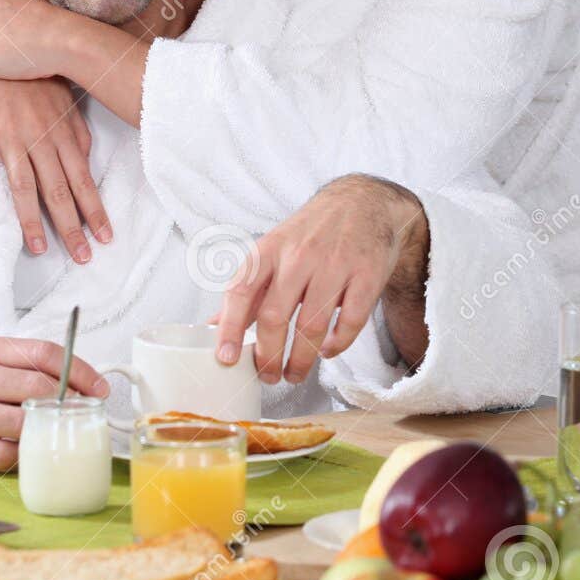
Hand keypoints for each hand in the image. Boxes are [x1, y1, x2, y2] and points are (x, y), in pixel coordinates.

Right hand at [0, 75, 109, 257]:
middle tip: (82, 258)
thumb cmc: (32, 77)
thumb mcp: (64, 101)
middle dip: (72, 226)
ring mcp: (9, 138)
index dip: (94, 210)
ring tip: (40, 249)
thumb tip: (88, 160)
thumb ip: (77, 132)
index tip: (105, 238)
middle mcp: (40, 140)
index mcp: (62, 134)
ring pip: (23, 187)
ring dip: (31, 222)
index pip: (83, 181)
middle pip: (58, 191)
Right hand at [0, 337, 110, 470]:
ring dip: (50, 430)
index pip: (44, 354)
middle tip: (84, 413)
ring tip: (59, 431)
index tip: (100, 388)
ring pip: (26, 423)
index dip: (80, 371)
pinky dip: (26, 453)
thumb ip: (30, 367)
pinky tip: (30, 448)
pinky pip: (9, 455)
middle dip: (70, 403)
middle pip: (38, 388)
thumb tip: (87, 383)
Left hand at [212, 175, 430, 385]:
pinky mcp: (367, 275)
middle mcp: (299, 256)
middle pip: (274, 316)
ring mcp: (335, 265)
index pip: (241, 291)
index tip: (226, 358)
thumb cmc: (312, 234)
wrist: (363, 203)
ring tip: (295, 374)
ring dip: (301, 360)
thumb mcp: (273, 251)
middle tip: (268, 377)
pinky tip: (328, 351)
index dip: (229, 328)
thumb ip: (247, 291)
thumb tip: (212, 326)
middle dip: (268, 356)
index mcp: (269, 250)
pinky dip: (337, 345)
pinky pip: (350, 322)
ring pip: (312, 326)